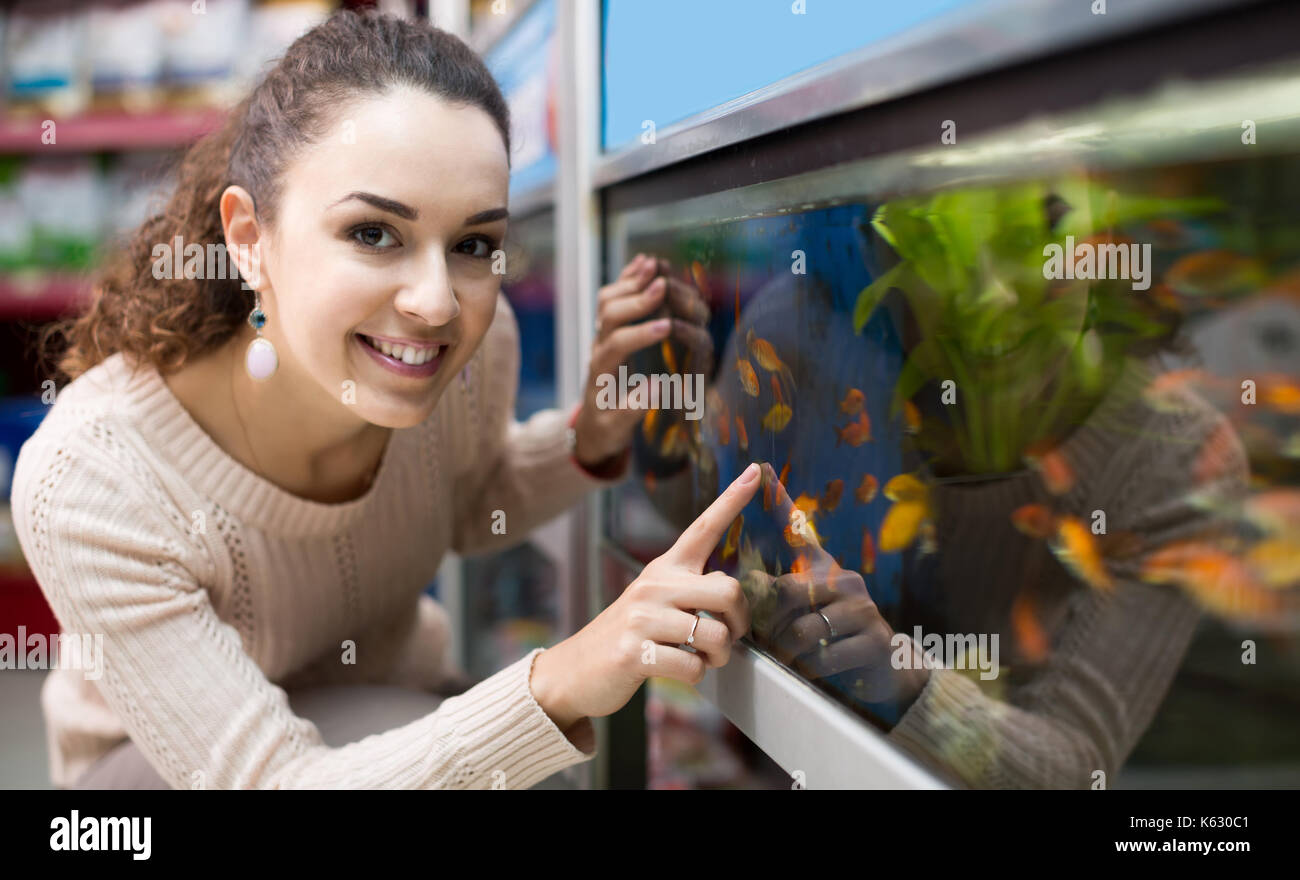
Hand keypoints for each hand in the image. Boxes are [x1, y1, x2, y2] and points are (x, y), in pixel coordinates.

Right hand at [530, 463, 759, 728]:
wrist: (576, 670)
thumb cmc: (630, 636)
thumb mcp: (655, 601)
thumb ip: (691, 591)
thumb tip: (733, 598)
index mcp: (664, 568)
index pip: (703, 527)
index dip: (732, 500)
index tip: (757, 472)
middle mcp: (654, 585)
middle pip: (728, 590)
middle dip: (740, 622)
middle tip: (728, 636)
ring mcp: (642, 618)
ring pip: (715, 634)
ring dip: (719, 656)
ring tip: (702, 657)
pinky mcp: (635, 652)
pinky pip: (694, 665)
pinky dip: (696, 674)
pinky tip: (678, 668)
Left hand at [573, 254, 713, 466]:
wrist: (592, 423)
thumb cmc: (608, 427)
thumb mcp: (618, 427)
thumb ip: (635, 408)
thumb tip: (659, 386)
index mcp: (601, 372)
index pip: (617, 346)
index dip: (640, 335)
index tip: (666, 328)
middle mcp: (598, 348)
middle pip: (609, 315)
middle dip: (636, 300)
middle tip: (662, 286)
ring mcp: (600, 335)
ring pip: (608, 301)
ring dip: (631, 282)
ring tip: (656, 266)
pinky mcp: (607, 328)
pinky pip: (612, 296)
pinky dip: (627, 278)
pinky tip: (644, 262)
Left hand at [748, 463, 930, 705]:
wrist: (886, 671)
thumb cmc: (836, 639)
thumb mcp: (809, 613)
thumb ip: (781, 596)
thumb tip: (745, 582)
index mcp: (826, 569)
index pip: (799, 530)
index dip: (782, 500)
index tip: (762, 468)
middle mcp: (846, 581)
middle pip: (787, 591)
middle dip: (767, 620)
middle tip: (761, 638)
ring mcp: (863, 609)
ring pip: (802, 629)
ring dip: (786, 650)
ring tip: (786, 658)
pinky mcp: (873, 641)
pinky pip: (823, 655)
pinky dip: (808, 667)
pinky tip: (810, 669)